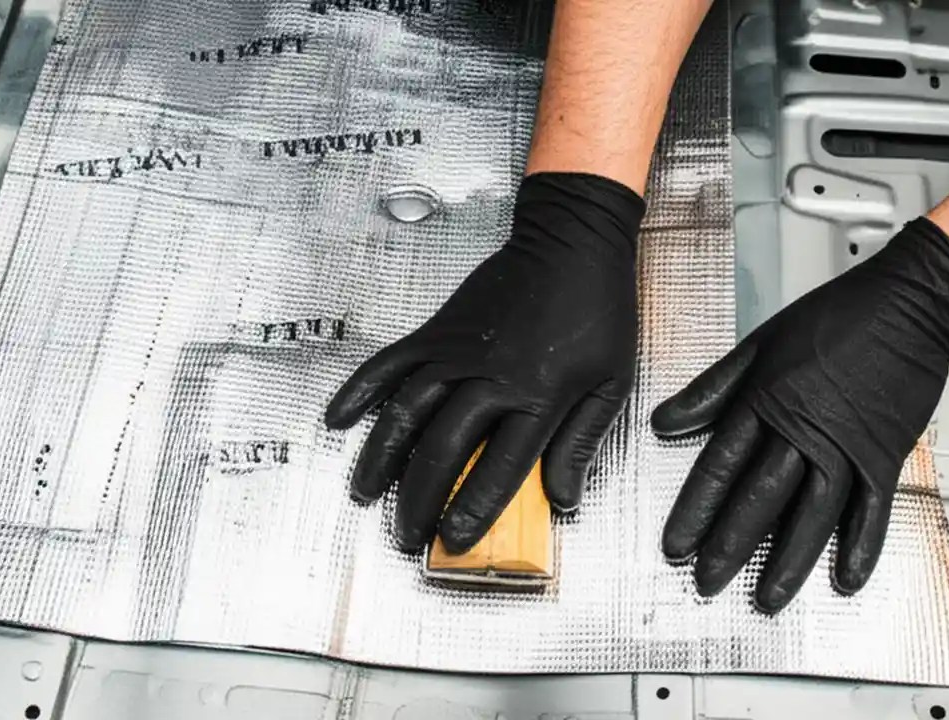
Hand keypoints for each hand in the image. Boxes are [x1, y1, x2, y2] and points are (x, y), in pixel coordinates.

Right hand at [325, 173, 643, 552]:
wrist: (571, 240)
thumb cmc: (597, 310)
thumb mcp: (610, 383)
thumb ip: (581, 443)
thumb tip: (564, 499)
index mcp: (538, 395)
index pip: (499, 468)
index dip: (473, 510)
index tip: (455, 540)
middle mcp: (489, 376)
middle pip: (441, 448)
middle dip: (418, 498)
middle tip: (406, 533)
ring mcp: (456, 351)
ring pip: (405, 412)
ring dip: (381, 457)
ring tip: (365, 493)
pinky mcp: (437, 330)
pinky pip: (389, 364)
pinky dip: (359, 390)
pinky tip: (339, 419)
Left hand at [652, 218, 948, 611]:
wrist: (906, 304)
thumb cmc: (834, 317)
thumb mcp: (757, 345)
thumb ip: (711, 389)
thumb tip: (664, 421)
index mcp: (765, 403)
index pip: (719, 467)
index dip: (695, 510)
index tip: (676, 543)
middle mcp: (803, 432)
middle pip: (759, 500)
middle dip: (730, 546)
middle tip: (707, 582)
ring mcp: (847, 447)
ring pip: (812, 516)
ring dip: (788, 561)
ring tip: (767, 598)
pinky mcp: (885, 455)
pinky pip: (872, 511)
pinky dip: (860, 547)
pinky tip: (846, 579)